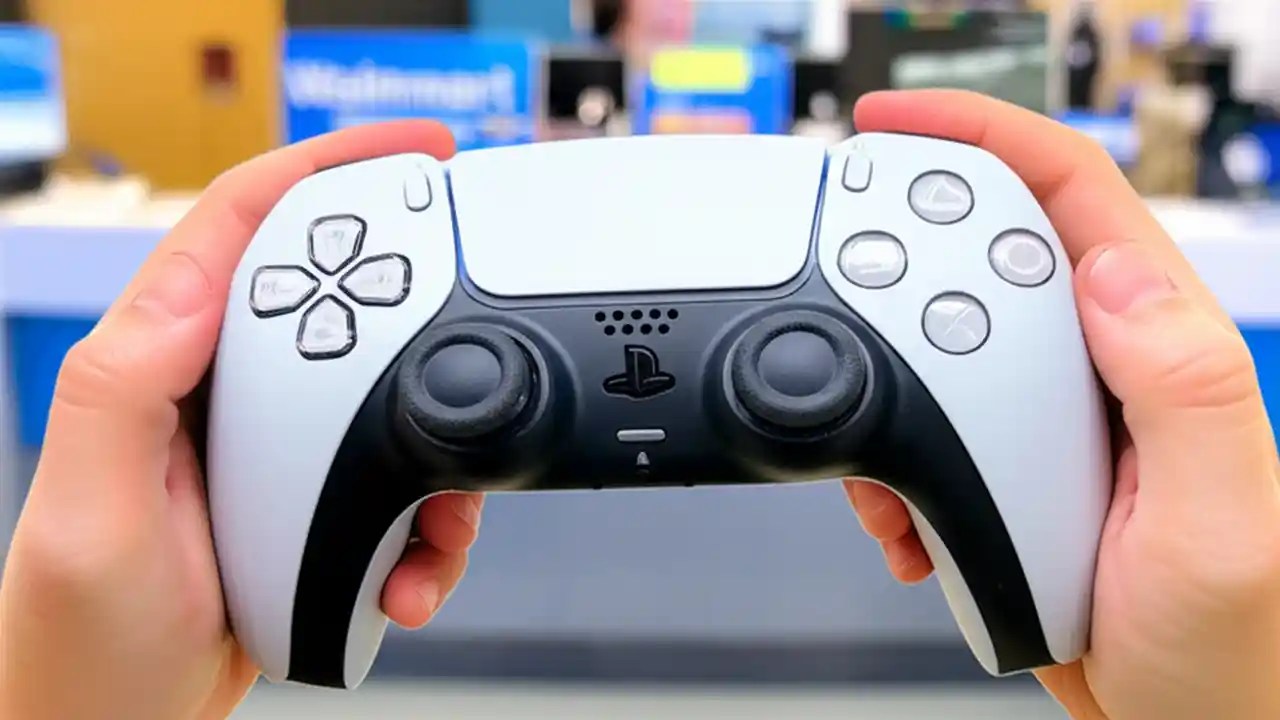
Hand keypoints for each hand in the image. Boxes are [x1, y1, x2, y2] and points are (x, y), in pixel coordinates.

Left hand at [0, 123, 483, 719]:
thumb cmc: (80, 645)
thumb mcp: (88, 520)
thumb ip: (123, 390)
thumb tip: (195, 277)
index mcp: (158, 368)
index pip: (242, 229)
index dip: (330, 168)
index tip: (417, 151)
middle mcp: (217, 393)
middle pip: (339, 297)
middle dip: (418, 306)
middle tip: (477, 320)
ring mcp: (267, 447)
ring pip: (384, 398)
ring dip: (436, 455)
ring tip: (439, 524)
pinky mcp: (303, 498)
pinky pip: (391, 481)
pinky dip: (425, 525)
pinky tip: (411, 572)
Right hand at [845, 90, 1279, 719]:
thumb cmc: (1232, 645)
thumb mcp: (1223, 523)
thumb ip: (1181, 390)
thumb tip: (1109, 273)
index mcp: (1153, 345)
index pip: (1070, 195)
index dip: (978, 136)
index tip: (889, 129)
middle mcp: (1098, 362)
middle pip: (976, 254)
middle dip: (894, 266)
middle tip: (838, 303)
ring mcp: (1048, 412)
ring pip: (932, 347)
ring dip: (883, 394)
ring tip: (884, 475)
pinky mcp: (1010, 462)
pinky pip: (925, 428)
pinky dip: (888, 464)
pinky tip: (903, 517)